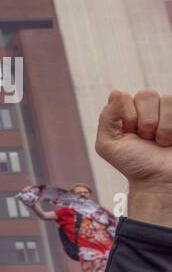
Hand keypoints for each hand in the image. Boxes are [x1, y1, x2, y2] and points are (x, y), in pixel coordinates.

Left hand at [96, 90, 171, 224]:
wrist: (159, 180)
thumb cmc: (133, 163)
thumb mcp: (108, 144)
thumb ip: (107, 118)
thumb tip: (117, 91)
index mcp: (126, 112)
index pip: (125, 97)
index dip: (127, 117)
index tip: (129, 134)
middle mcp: (146, 108)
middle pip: (147, 94)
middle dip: (146, 121)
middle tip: (146, 138)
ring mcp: (167, 111)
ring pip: (166, 99)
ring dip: (163, 127)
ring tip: (159, 141)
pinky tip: (171, 140)